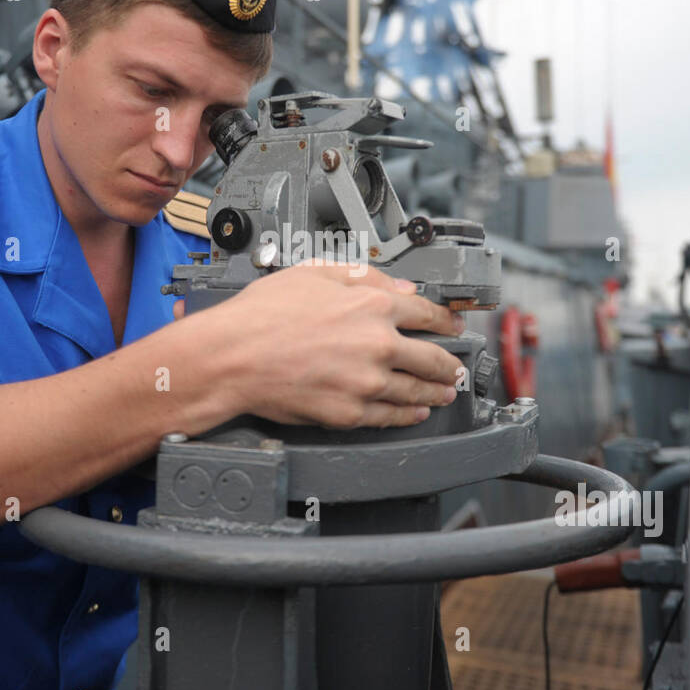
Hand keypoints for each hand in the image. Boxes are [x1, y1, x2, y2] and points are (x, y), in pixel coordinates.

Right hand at [201, 261, 465, 428]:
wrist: (232, 358)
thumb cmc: (262, 315)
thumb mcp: (313, 273)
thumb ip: (362, 277)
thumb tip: (398, 288)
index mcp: (372, 306)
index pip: (426, 314)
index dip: (446, 321)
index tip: (453, 327)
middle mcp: (377, 345)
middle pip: (432, 358)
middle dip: (450, 363)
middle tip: (457, 367)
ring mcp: (366, 383)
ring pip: (416, 391)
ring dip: (437, 392)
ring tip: (445, 393)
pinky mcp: (350, 412)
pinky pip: (390, 416)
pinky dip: (409, 415)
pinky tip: (415, 412)